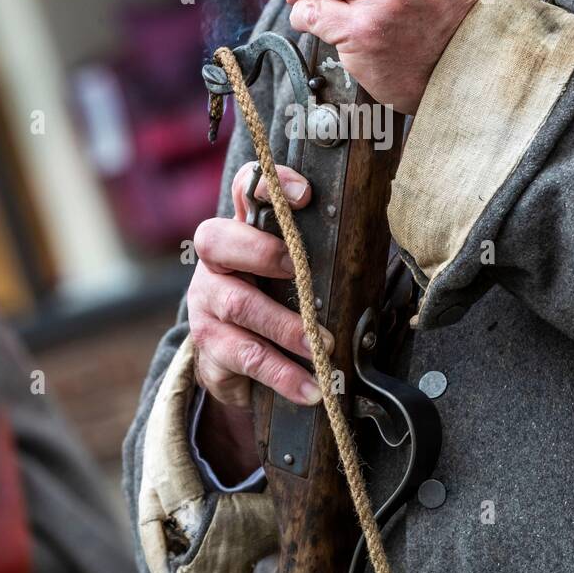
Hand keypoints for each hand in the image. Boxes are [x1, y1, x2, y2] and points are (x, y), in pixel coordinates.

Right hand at [189, 162, 331, 411]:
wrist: (234, 363)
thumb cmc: (274, 305)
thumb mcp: (291, 276)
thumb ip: (315, 258)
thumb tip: (368, 257)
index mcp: (240, 231)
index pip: (244, 190)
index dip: (268, 185)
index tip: (304, 195)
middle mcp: (215, 261)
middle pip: (218, 239)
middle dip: (263, 252)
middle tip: (300, 270)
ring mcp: (205, 301)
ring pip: (237, 304)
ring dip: (286, 327)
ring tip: (322, 347)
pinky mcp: (208, 345)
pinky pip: (245, 356)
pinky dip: (282, 373)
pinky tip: (308, 387)